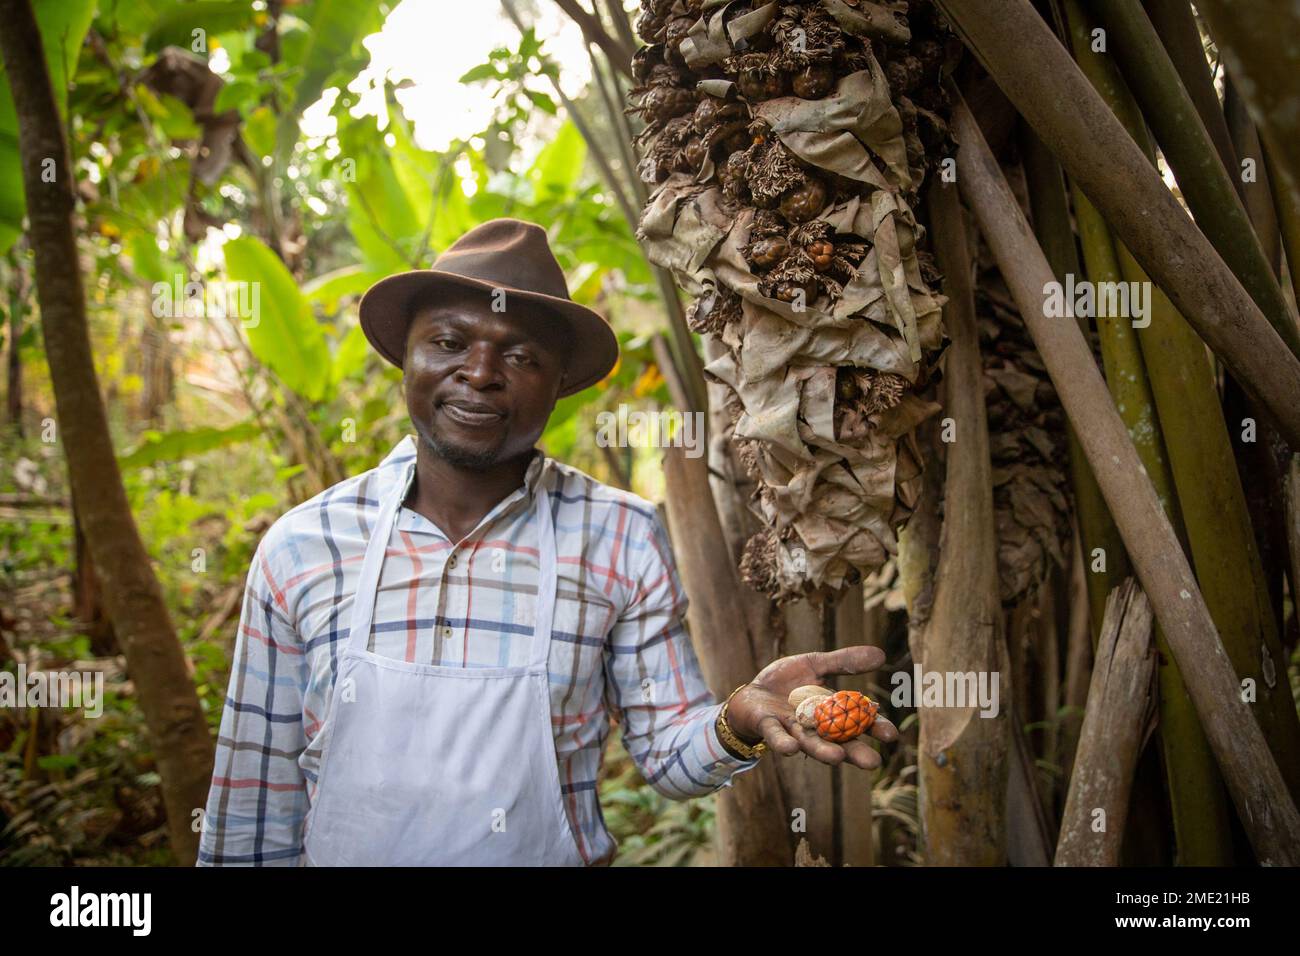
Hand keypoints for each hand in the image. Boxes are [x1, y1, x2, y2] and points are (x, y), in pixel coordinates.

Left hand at [726, 646, 896, 770]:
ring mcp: (792, 728)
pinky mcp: (768, 726)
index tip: (891, 735)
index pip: (857, 722)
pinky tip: (791, 749)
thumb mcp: (816, 664)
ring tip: (838, 759)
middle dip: (854, 752)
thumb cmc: (786, 683)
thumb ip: (844, 662)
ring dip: (822, 752)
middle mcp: (815, 727)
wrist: (750, 693)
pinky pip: (776, 736)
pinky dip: (783, 743)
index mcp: (831, 712)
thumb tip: (882, 655)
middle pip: (838, 742)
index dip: (873, 728)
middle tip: (872, 762)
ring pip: (809, 743)